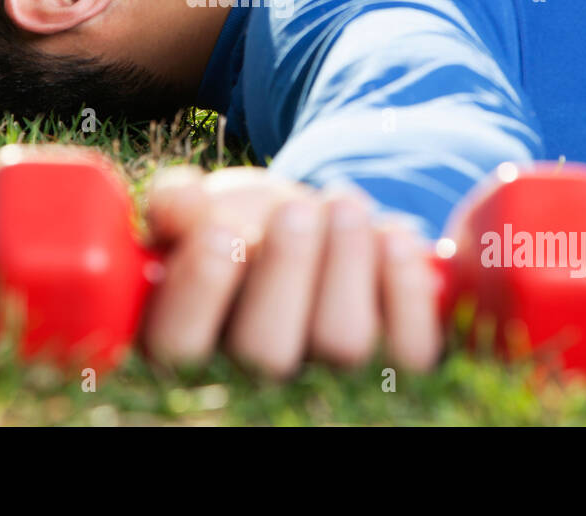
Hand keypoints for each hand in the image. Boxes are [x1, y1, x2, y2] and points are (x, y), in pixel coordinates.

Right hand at [140, 165, 442, 377]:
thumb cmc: (243, 229)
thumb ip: (179, 204)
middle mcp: (252, 383)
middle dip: (286, 267)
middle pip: (264, 350)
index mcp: (184, 348)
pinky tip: (393, 237)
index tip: (220, 232)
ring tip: (343, 203)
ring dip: (346, 260)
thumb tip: (183, 199)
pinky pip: (408, 347)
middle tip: (297, 210)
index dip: (197, 293)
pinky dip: (404, 286)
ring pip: (340, 341)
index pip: (177, 344)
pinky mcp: (393, 376)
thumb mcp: (204, 213)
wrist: (316, 241)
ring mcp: (327, 386)